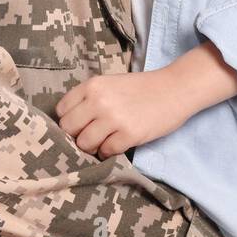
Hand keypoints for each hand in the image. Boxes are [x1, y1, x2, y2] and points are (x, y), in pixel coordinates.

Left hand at [55, 69, 190, 157]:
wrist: (175, 89)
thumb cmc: (141, 88)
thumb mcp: (110, 84)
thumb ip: (89, 99)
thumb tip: (69, 125)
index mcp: (93, 85)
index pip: (61, 111)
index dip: (70, 120)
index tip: (81, 124)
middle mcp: (99, 101)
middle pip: (68, 129)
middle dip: (78, 135)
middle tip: (93, 135)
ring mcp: (114, 118)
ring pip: (84, 144)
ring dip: (93, 147)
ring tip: (106, 140)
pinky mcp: (129, 134)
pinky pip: (106, 152)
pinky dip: (110, 152)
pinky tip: (119, 143)